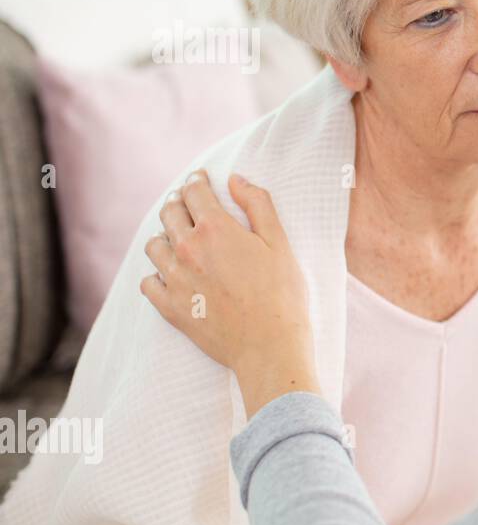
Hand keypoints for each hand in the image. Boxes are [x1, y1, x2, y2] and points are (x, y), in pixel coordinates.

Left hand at [140, 169, 319, 415]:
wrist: (269, 346)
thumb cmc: (282, 293)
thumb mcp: (279, 242)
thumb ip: (257, 204)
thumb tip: (236, 179)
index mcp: (214, 228)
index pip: (193, 191)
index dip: (196, 181)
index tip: (200, 179)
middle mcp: (187, 249)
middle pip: (169, 213)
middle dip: (179, 203)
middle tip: (188, 204)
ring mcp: (174, 279)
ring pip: (154, 245)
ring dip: (164, 236)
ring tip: (177, 239)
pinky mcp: (169, 307)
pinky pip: (147, 282)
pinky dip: (156, 274)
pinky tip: (170, 275)